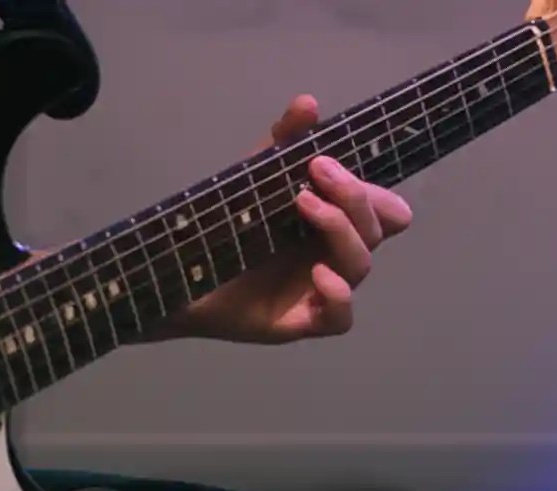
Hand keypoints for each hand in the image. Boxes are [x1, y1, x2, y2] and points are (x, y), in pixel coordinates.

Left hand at [156, 94, 412, 343]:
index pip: (381, 213)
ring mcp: (319, 291)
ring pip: (360, 265)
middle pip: (374, 231)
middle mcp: (332, 256)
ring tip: (304, 203)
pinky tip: (319, 274)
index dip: (379, 196)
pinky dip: (339, 295)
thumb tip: (309, 103)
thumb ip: (281, 142)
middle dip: (354, 196)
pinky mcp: (301, 322)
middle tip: (316, 169)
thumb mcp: (252, 178)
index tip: (343, 166)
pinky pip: (341, 318)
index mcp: (331, 224)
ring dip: (341, 230)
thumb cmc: (221, 229)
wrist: (175, 276)